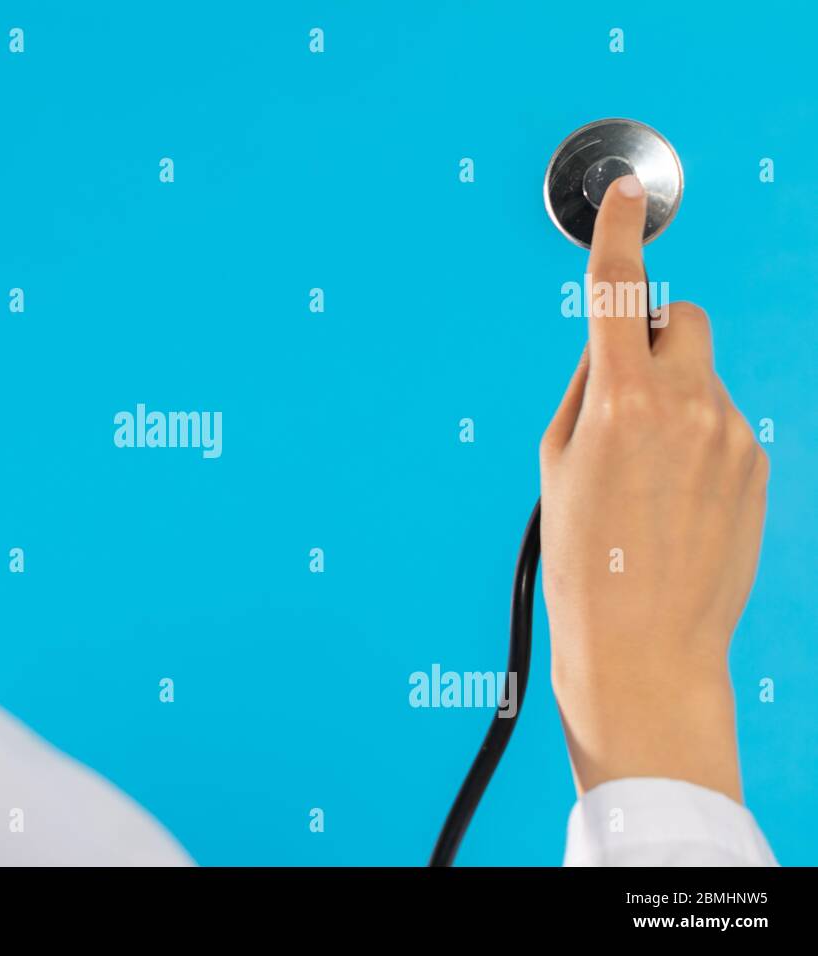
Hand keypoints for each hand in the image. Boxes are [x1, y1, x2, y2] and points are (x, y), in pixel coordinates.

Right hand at [539, 174, 768, 803]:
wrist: (644, 646)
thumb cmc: (587, 564)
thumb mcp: (554, 465)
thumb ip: (585, 392)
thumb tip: (614, 353)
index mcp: (621, 401)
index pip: (620, 292)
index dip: (616, 234)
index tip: (624, 197)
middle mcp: (688, 405)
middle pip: (686, 319)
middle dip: (656, 336)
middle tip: (624, 392)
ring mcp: (732, 434)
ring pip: (704, 377)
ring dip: (675, 399)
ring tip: (646, 477)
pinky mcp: (758, 464)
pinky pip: (724, 422)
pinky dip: (698, 440)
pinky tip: (674, 498)